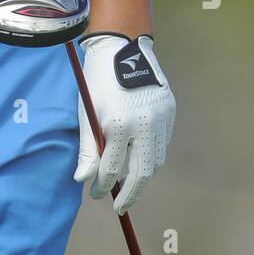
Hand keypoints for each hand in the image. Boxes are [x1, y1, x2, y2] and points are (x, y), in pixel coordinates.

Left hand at [73, 33, 174, 215]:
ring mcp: (160, 118)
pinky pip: (162, 144)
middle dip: (129, 194)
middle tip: (118, 207)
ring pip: (155, 161)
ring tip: (128, 186)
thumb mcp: (87, 112)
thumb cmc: (97, 82)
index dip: (101, 186)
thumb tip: (83, 179)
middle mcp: (143, 124)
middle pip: (140, 173)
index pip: (110, 169)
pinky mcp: (170, 112)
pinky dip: (150, 157)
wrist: (121, 47)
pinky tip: (139, 162)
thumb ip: (88, 148)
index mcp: (117, 123)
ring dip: (142, 177)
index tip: (95, 193)